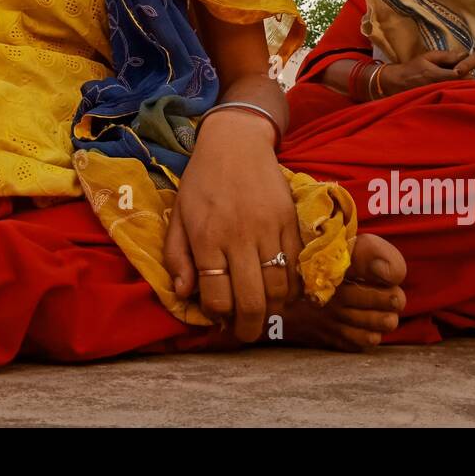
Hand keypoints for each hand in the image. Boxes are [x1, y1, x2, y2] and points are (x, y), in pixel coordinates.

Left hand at [163, 110, 303, 342]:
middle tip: (245, 333)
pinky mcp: (290, 221)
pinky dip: (293, 286)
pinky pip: (297, 266)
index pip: (217, 297)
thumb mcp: (177, 216)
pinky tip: (281, 287)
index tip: (218, 316)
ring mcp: (269, 229)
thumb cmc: (201, 182)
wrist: (236, 142)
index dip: (218, 315)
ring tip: (262, 307)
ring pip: (279, 288)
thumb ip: (177, 257)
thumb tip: (184, 295)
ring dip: (272, 307)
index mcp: (207, 237)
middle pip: (252, 301)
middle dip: (248, 328)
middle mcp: (239, 236)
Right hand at [376, 49, 466, 94]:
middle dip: (467, 78)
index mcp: (436, 75)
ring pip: (459, 91)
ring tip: (457, 79)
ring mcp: (438, 96)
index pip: (460, 74)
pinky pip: (452, 96)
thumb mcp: (428, 56)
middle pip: (463, 85)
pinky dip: (455, 90)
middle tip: (463, 72)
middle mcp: (438, 87)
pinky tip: (451, 86)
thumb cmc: (413, 68)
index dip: (467, 70)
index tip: (467, 65)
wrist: (397, 82)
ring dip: (462, 85)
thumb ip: (446, 55)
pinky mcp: (438, 101)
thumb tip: (464, 53)